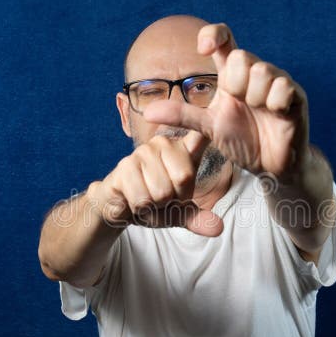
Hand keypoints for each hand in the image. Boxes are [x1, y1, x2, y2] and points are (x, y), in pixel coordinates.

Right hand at [86, 131, 223, 235]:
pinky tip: (133, 202)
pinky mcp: (124, 167)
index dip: (209, 125)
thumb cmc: (152, 203)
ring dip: (155, 209)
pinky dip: (140, 210)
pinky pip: (143, 199)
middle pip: (184, 178)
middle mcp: (163, 144)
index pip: (200, 135)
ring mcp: (142, 153)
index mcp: (182, 151)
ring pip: (161, 192)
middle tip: (161, 200)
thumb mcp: (179, 214)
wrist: (116, 208)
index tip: (216, 106)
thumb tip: (219, 230)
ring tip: (147, 201)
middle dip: (173, 201)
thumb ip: (199, 219)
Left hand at [142, 23, 309, 179]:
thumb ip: (182, 116)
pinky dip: (273, 103)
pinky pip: (283, 87)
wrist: (271, 168)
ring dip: (254, 97)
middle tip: (241, 105)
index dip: (213, 35)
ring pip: (262, 70)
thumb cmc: (243, 143)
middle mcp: (256, 74)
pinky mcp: (296, 97)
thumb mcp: (208, 128)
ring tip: (259, 113)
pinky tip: (274, 115)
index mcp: (233, 76)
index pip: (224, 39)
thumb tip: (148, 112)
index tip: (202, 48)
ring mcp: (278, 83)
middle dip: (235, 84)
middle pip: (241, 56)